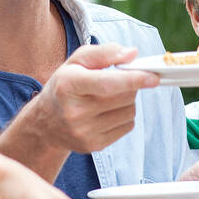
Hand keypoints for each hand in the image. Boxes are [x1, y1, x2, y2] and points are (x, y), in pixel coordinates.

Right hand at [26, 44, 159, 153]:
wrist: (46, 123)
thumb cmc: (64, 86)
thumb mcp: (76, 62)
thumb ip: (104, 53)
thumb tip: (132, 54)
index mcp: (68, 85)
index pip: (107, 84)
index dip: (133, 79)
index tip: (153, 77)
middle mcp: (74, 111)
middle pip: (123, 97)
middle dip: (130, 85)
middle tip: (119, 80)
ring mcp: (84, 131)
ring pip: (129, 111)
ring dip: (128, 100)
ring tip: (110, 96)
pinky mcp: (94, 145)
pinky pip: (127, 126)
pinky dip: (124, 115)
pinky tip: (108, 111)